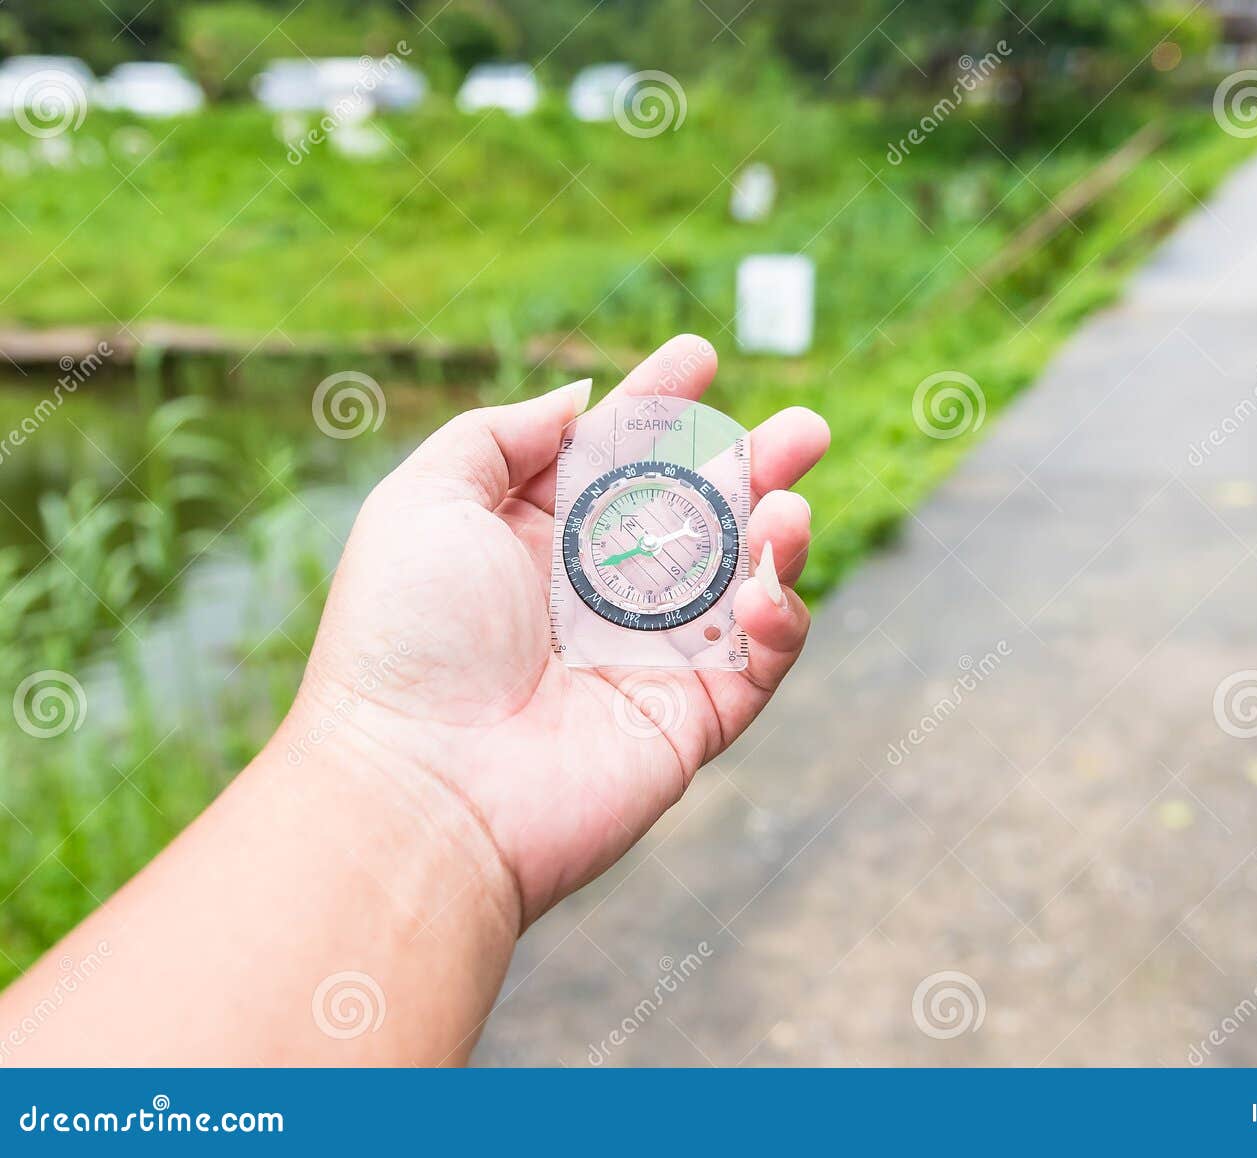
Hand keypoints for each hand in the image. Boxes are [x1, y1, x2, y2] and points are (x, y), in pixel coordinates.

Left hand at [282, 336, 828, 924]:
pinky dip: (779, 617)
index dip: (657, 406)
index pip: (613, 458)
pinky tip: (761, 591)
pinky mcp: (692, 718)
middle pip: (696, 511)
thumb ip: (504, 434)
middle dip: (753, 463)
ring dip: (777, 533)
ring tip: (787, 508)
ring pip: (741, 579)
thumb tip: (579, 401)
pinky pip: (761, 658)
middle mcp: (595, 594)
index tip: (698, 357)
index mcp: (534, 538)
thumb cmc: (409, 638)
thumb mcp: (427, 498)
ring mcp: (648, 656)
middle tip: (806, 427)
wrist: (423, 788)